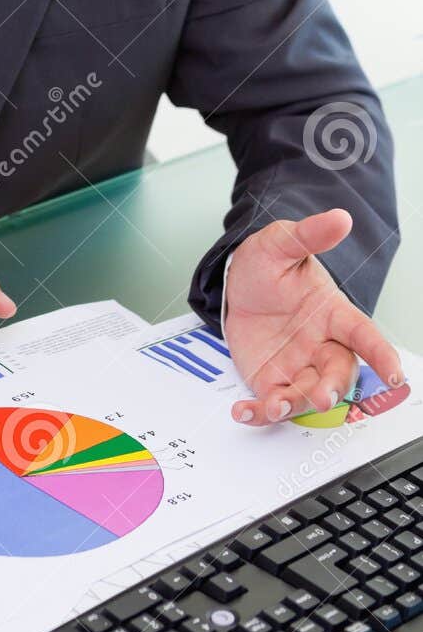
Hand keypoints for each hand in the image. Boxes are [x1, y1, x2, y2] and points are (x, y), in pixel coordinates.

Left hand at [223, 208, 402, 425]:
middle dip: (335, 387)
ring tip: (275, 407)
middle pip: (339, 371)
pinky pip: (273, 403)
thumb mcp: (281, 243)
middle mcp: (321, 344)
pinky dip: (261, 413)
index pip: (363, 334)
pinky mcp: (272, 380)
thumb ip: (308, 235)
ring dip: (297, 405)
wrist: (235, 283)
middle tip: (324, 396)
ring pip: (309, 394)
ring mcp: (298, 365)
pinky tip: (245, 411)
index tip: (395, 374)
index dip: (381, 354)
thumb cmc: (267, 265)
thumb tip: (340, 218)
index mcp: (332, 312)